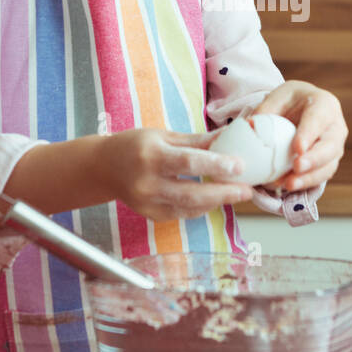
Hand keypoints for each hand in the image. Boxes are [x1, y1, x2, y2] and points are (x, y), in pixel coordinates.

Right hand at [101, 128, 253, 221]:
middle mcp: (147, 182)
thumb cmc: (136, 145)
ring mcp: (147, 203)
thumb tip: (230, 136)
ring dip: (216, 201)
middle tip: (247, 190)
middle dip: (223, 193)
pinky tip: (215, 199)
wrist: (104, 167)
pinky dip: (201, 207)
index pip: (188, 162)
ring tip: (238, 194)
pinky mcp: (150, 215)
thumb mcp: (165, 136)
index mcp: (151, 156)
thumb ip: (198, 141)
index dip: (216, 165)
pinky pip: (182, 213)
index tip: (240, 165)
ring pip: (189, 207)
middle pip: (191, 192)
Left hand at [252, 81, 347, 191]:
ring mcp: (335, 147)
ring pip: (328, 165)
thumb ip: (265, 110)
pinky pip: (321, 176)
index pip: (319, 119)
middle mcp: (335, 127)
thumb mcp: (277, 97)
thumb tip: (248, 125)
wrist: (303, 108)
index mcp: (325, 104)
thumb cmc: (290, 101)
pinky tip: (287, 185)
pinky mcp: (329, 163)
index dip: (309, 134)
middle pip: (330, 146)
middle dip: (314, 160)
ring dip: (309, 177)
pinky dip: (305, 183)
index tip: (297, 149)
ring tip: (288, 184)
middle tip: (296, 168)